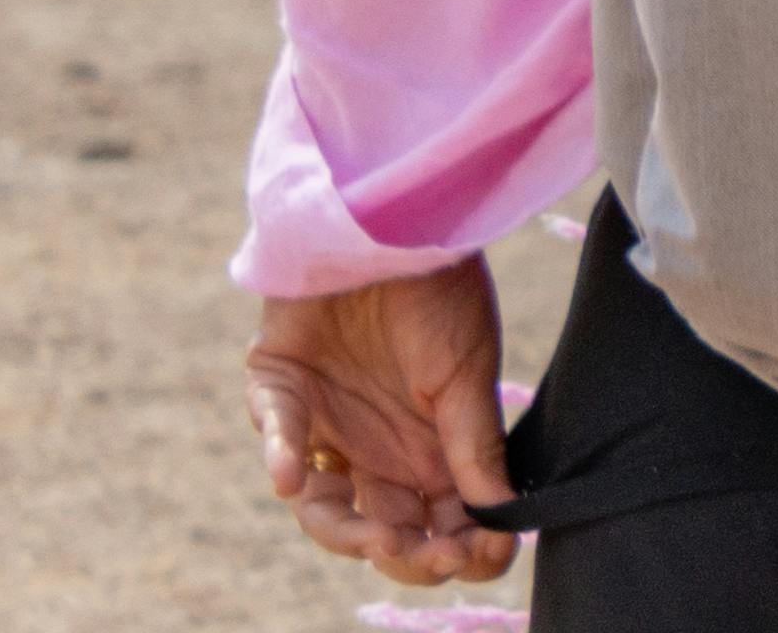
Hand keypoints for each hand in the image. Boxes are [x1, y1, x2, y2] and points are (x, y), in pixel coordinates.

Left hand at [247, 260, 515, 586]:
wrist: (392, 221)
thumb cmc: (441, 291)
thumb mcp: (468, 371)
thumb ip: (475, 445)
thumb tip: (500, 519)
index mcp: (432, 451)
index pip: (444, 526)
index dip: (461, 552)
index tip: (477, 555)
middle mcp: (379, 452)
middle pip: (387, 535)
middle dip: (410, 557)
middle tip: (431, 554)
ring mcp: (327, 430)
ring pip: (325, 512)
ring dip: (347, 535)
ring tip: (374, 539)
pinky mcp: (280, 394)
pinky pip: (277, 440)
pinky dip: (281, 459)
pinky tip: (292, 478)